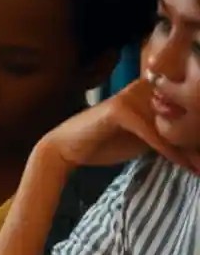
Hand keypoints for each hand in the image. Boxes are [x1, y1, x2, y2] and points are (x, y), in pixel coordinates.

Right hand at [40, 79, 197, 172]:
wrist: (67, 149)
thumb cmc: (103, 143)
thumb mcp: (143, 138)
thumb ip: (165, 133)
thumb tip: (195, 145)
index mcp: (147, 91)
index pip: (180, 99)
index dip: (194, 118)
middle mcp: (141, 89)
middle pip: (181, 108)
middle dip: (196, 134)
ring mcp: (130, 98)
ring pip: (171, 122)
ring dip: (189, 145)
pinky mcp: (121, 111)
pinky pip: (154, 133)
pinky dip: (170, 151)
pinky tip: (184, 165)